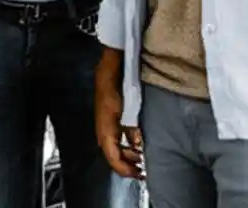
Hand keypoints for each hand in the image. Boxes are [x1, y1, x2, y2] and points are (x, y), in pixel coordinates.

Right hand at [94, 58, 144, 179]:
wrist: (109, 73)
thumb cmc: (116, 90)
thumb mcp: (126, 110)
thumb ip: (131, 129)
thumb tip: (137, 146)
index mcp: (106, 133)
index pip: (113, 159)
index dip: (125, 170)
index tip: (139, 175)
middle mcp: (104, 133)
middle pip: (114, 157)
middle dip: (128, 166)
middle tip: (143, 171)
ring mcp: (106, 127)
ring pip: (115, 149)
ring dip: (127, 156)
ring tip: (141, 160)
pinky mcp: (110, 122)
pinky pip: (117, 140)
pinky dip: (126, 146)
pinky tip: (136, 145)